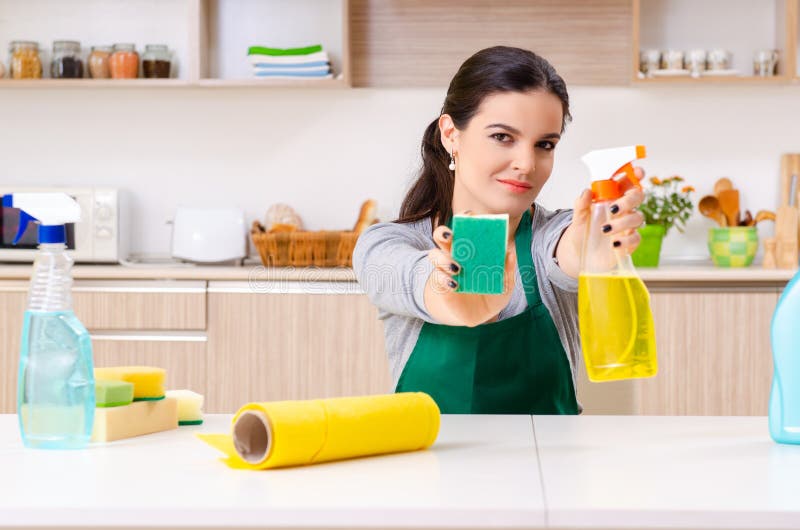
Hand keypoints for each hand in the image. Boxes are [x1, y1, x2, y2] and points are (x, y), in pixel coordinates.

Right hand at [424, 212, 516, 326]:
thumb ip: (508, 270)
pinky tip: (455, 284)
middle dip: (443, 233)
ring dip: (443, 259)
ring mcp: (446, 271)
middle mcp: (455, 255)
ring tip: (457, 268)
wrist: (480, 315)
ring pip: (434, 256)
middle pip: (442, 237)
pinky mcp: (442, 287)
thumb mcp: (505, 283)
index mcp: (471, 249)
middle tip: (451, 236)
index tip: (470, 215)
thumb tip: (510, 253)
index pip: (465, 228)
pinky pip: (437, 279)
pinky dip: (444, 280)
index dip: (465, 219)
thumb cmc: (493, 293)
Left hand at [556, 166, 646, 277]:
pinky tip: (614, 243)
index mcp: (613, 198)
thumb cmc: (582, 231)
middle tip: (614, 208)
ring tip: (605, 230)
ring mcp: (627, 226)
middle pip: (637, 197)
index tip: (637, 172)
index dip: (635, 175)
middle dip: (629, 200)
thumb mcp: (578, 216)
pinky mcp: (629, 243)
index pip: (627, 182)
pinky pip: (636, 239)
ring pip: (637, 218)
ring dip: (623, 222)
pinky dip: (626, 240)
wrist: (577, 253)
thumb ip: (582, 204)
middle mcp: (623, 210)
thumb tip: (587, 191)